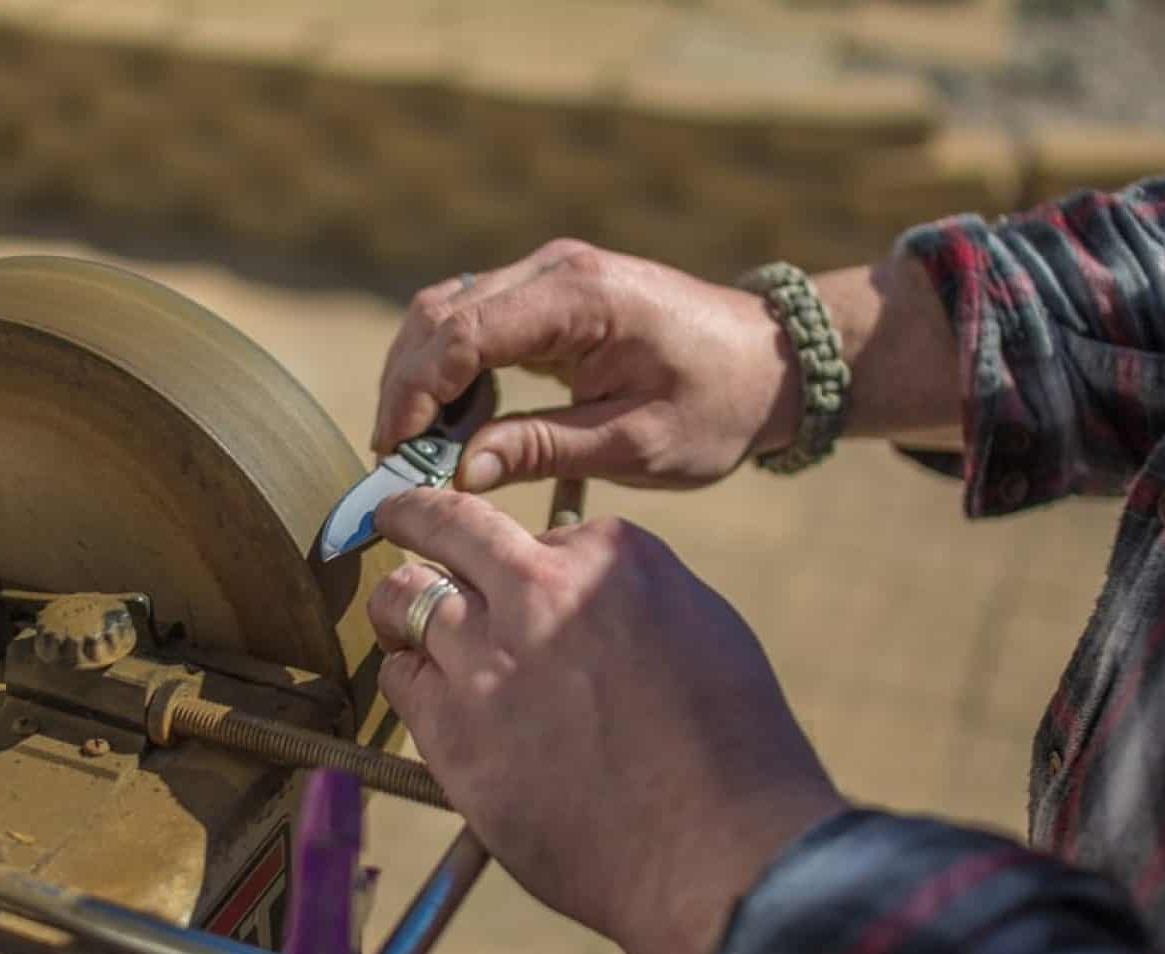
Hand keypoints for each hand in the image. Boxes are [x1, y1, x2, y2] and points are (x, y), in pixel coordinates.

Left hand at [367, 489, 845, 953]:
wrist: (717, 848)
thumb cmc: (731, 750)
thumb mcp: (704, 627)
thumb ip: (633, 598)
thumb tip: (594, 605)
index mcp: (608, 556)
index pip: (541, 537)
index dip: (534, 568)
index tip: (530, 590)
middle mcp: (539, 589)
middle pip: (448, 527)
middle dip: (413, 514)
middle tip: (396, 514)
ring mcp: (487, 656)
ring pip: (404, 597)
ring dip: (400, 606)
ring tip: (395, 619)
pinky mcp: (452, 728)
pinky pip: (401, 679)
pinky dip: (408, 678)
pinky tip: (423, 693)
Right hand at [371, 239, 800, 491]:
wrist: (771, 362)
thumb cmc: (717, 406)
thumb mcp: (635, 442)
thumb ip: (543, 449)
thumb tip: (459, 473)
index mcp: (581, 297)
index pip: (465, 334)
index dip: (417, 394)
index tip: (395, 452)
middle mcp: (556, 270)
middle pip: (441, 313)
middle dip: (405, 386)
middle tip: (394, 460)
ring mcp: (550, 275)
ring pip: (447, 311)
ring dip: (419, 375)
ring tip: (415, 446)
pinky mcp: (549, 293)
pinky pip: (474, 320)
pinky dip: (448, 368)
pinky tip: (450, 422)